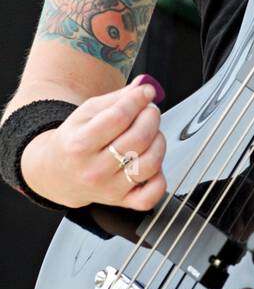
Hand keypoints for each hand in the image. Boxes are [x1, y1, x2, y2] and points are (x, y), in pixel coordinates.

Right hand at [20, 78, 167, 211]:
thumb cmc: (75, 140)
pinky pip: (151, 195)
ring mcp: (109, 189)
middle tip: (150, 110)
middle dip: (151, 117)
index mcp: (79, 144)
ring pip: (150, 164)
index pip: (118, 118)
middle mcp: (94, 170)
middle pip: (138, 138)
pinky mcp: (121, 202)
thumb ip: (118, 98)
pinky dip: (159, 178)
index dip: (138, 100)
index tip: (146, 92)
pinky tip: (151, 162)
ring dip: (159, 141)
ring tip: (151, 133)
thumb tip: (144, 86)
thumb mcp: (87, 113)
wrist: (58, 173)